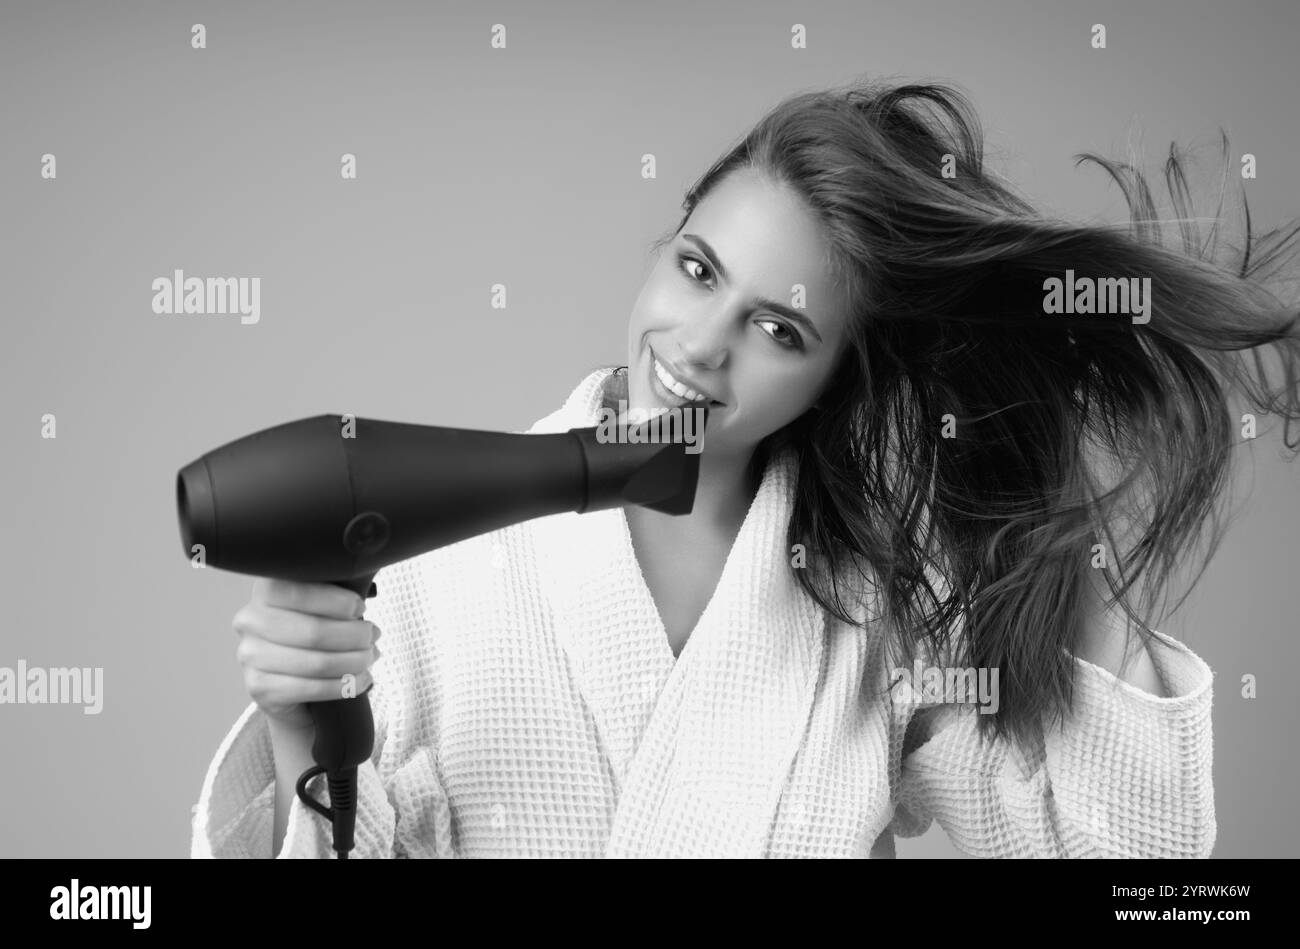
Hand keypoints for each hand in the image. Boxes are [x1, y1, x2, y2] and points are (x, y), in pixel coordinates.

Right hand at [231, 578, 380, 729]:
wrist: (292, 686)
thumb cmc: (312, 637)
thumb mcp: (319, 608)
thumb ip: (332, 597)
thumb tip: (361, 606)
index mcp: (264, 593)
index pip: (298, 591)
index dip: (336, 601)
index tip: (360, 608)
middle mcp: (250, 621)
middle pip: (313, 631)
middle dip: (354, 636)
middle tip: (373, 637)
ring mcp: (250, 657)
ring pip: (317, 662)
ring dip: (354, 661)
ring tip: (370, 658)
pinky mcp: (260, 689)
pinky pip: (313, 688)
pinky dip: (345, 685)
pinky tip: (362, 680)